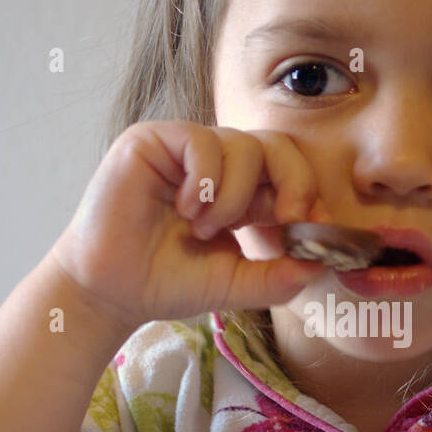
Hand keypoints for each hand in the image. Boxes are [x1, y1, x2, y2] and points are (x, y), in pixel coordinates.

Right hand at [48, 121, 327, 333]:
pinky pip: (202, 140)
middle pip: (278, 145)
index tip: (312, 229)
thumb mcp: (235, 283)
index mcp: (244, 193)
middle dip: (294, 180)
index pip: (291, 175)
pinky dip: (204, 180)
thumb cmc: (167, 283)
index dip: (308, 197)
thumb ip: (278, 276)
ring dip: (235, 195)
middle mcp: (219, 165)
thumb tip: (321, 264)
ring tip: (205, 229)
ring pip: (244, 145)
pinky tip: (186, 210)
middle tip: (285, 217)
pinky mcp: (154, 141)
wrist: (110, 292)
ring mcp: (187, 150)